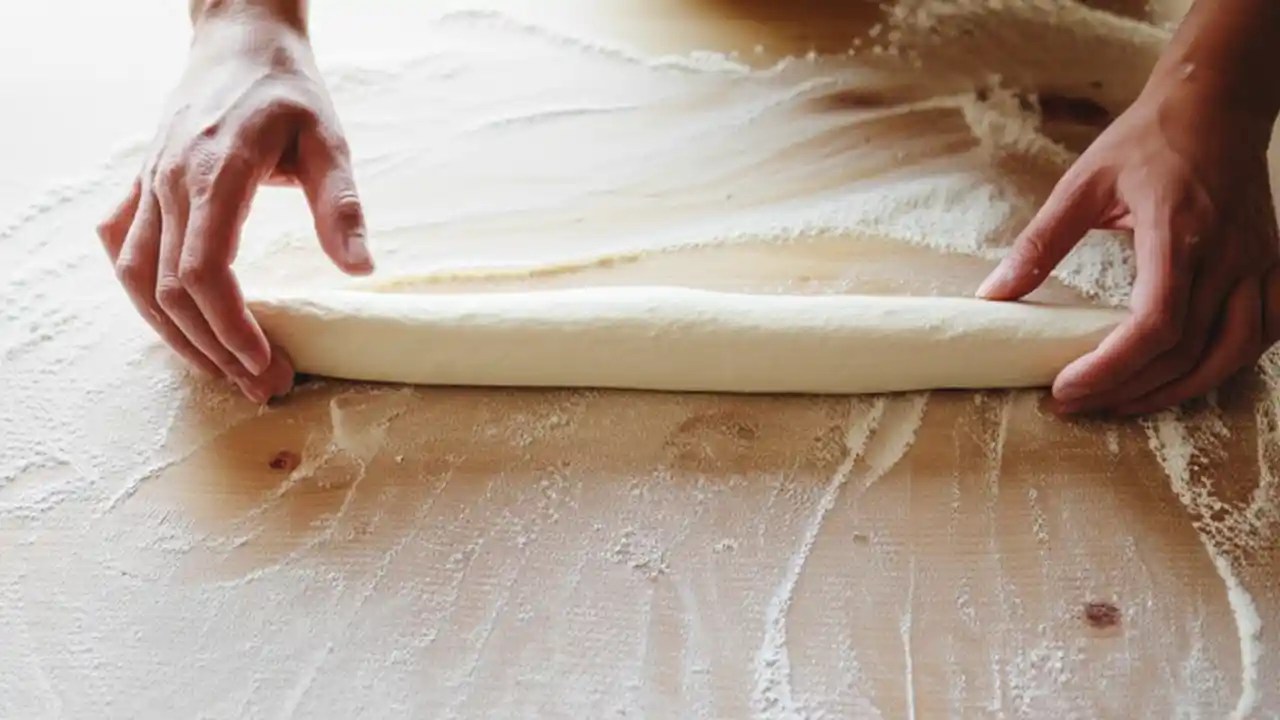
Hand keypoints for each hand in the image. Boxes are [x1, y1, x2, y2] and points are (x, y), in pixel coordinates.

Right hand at [97, 7, 371, 402]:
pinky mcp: (141, 185)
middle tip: (263, 384)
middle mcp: (168, 181)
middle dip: (214, 347)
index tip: (266, 365)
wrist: (239, 42)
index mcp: (214, 172)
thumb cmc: (288, 91)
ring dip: (174, 332)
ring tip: (220, 369)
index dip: (230, 327)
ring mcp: (147, 183)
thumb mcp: (330, 141)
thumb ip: (342, 206)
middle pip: (169, 287)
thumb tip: (362, 270)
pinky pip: (121, 247)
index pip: (204, 270)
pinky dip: (141, 293)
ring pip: (135, 275)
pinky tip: (171, 320)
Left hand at [977, 82, 1279, 415]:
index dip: (1111, 367)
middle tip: (1079, 401)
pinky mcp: (1272, 263)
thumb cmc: (1148, 138)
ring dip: (1178, 388)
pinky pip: (1265, 330)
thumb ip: (1039, 244)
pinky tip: (1190, 373)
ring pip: (1232, 352)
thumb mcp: (1082, 184)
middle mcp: (1228, 253)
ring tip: (1125, 401)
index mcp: (1177, 231)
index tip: (1067, 387)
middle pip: (1187, 350)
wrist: (1219, 100)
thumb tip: (993, 294)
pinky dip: (1228, 363)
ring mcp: (1258, 261)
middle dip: (1128, 388)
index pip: (1156, 323)